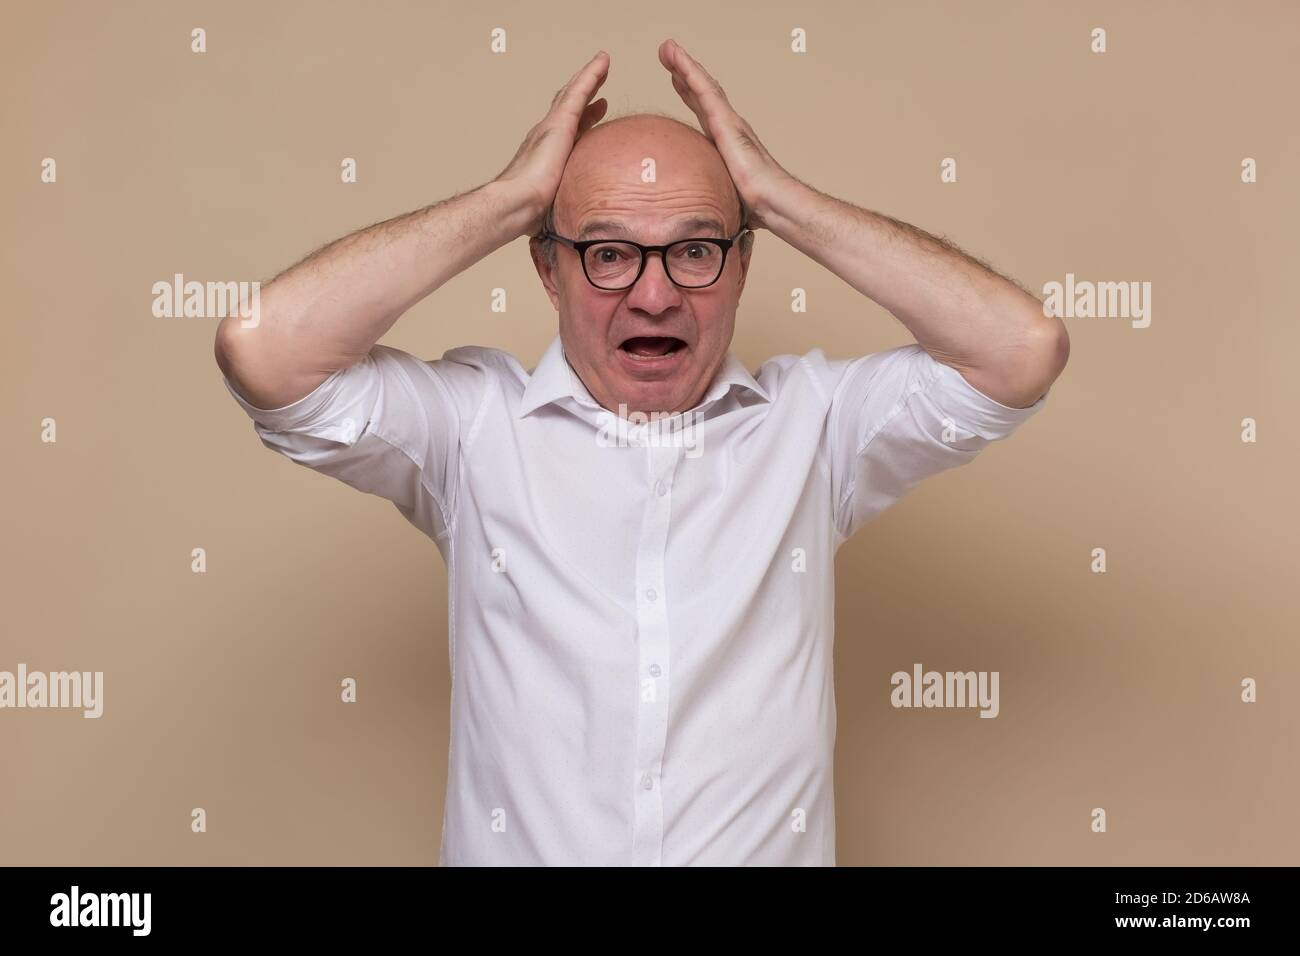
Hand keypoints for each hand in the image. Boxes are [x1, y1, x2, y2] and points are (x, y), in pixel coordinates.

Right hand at [494, 51, 610, 237]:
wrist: (516, 204)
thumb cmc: (529, 213)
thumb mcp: (555, 205)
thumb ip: (565, 206)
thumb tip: (578, 229)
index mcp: (547, 154)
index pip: (568, 131)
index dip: (582, 119)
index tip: (596, 110)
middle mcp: (546, 135)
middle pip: (568, 106)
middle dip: (583, 92)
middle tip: (597, 80)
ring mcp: (551, 127)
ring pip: (573, 93)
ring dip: (588, 77)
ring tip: (602, 63)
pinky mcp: (559, 123)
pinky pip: (579, 91)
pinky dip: (591, 75)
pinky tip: (603, 62)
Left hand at [658, 38, 788, 229]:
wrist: (774, 203)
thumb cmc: (757, 206)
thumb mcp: (725, 196)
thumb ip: (713, 195)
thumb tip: (696, 213)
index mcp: (727, 142)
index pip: (704, 111)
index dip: (689, 93)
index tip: (676, 80)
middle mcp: (729, 126)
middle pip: (702, 93)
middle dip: (684, 73)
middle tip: (668, 55)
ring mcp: (729, 122)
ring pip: (703, 85)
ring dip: (684, 65)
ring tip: (666, 48)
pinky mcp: (727, 123)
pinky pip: (704, 91)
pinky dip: (690, 72)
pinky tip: (677, 59)